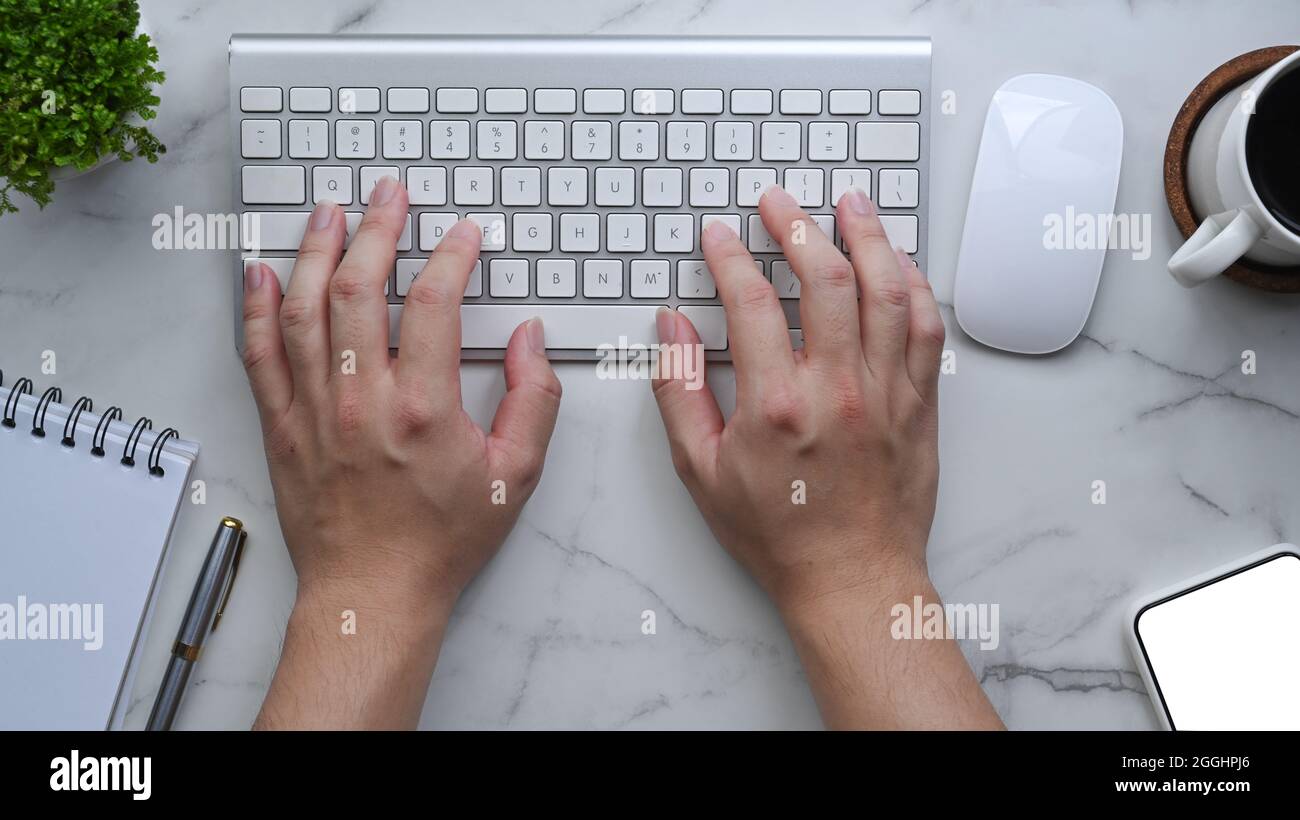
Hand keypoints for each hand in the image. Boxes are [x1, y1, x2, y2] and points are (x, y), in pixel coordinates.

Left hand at [241, 176, 560, 727]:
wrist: (372, 594)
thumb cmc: (442, 541)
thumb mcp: (516, 475)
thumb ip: (535, 399)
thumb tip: (531, 338)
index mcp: (422, 407)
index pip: (432, 303)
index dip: (450, 256)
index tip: (463, 236)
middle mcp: (360, 400)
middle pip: (357, 289)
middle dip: (376, 229)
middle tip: (390, 194)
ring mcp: (313, 411)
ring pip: (301, 310)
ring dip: (314, 251)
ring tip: (328, 212)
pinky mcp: (282, 428)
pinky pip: (259, 355)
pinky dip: (255, 308)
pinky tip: (260, 272)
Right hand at [652, 186, 1000, 728]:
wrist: (852, 579)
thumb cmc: (778, 533)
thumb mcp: (700, 471)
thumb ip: (680, 391)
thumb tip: (671, 329)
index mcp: (776, 404)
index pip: (751, 301)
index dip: (730, 256)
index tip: (718, 235)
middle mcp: (837, 388)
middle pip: (825, 277)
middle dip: (797, 225)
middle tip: (777, 201)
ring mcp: (885, 392)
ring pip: (885, 291)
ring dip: (867, 236)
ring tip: (849, 203)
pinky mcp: (918, 403)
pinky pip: (925, 328)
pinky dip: (913, 286)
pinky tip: (897, 263)